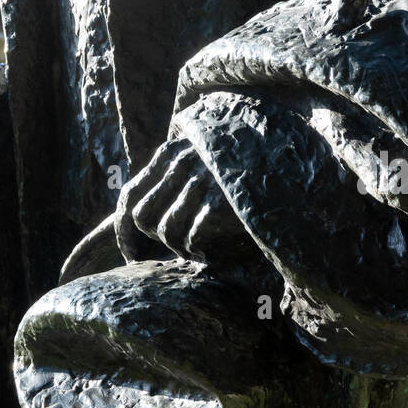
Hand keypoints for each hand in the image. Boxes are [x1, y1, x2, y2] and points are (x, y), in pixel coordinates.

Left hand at [115, 136, 257, 266]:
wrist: (283, 164)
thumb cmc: (236, 170)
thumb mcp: (198, 161)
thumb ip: (168, 180)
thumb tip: (131, 218)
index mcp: (169, 153)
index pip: (128, 195)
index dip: (124, 231)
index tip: (130, 254)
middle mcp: (180, 163)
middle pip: (142, 216)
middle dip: (153, 240)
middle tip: (175, 248)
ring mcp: (200, 180)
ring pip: (166, 231)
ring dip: (179, 248)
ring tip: (197, 249)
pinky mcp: (220, 200)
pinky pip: (192, 239)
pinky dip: (198, 252)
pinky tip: (212, 251)